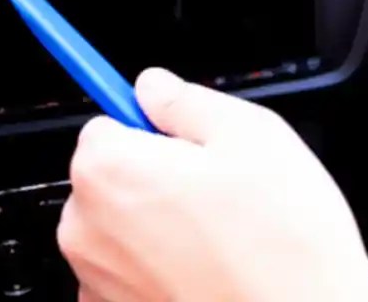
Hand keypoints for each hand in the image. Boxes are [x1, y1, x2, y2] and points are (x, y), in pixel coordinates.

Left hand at [58, 68, 367, 301]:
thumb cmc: (281, 245)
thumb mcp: (251, 135)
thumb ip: (187, 100)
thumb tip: (153, 86)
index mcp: (108, 169)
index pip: (105, 123)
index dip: (154, 131)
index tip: (184, 146)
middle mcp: (86, 227)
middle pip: (109, 179)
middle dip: (153, 179)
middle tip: (217, 196)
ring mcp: (96, 280)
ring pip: (120, 230)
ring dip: (156, 228)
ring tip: (220, 240)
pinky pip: (128, 275)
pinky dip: (158, 272)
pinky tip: (206, 274)